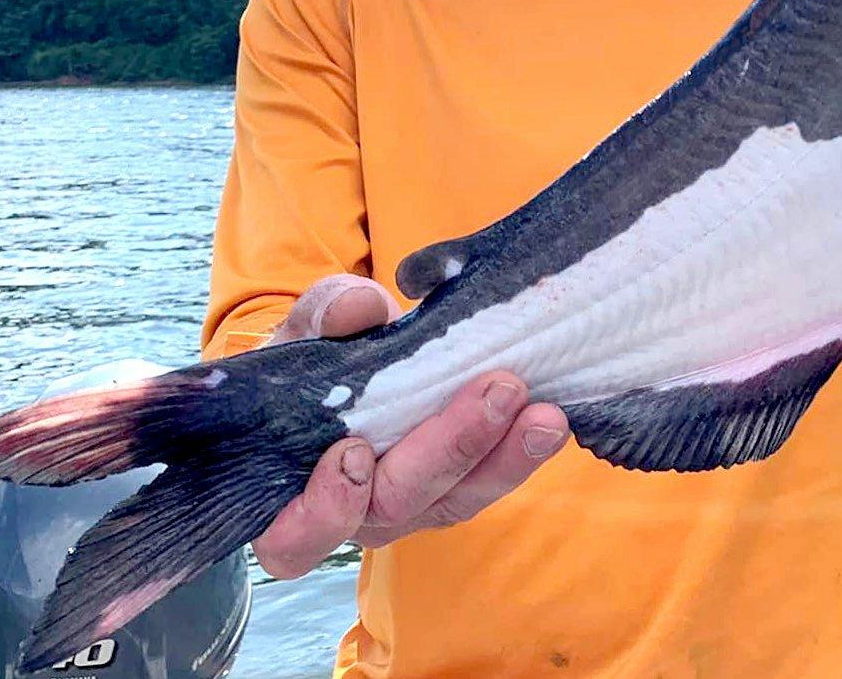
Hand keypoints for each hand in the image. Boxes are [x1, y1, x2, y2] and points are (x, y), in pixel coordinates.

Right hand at [248, 272, 569, 578]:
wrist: (351, 361)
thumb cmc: (310, 359)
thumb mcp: (306, 329)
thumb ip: (325, 314)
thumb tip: (359, 306)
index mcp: (291, 494)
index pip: (295, 536)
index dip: (324, 508)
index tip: (354, 452)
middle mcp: (354, 514)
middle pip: (398, 505)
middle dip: (449, 449)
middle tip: (495, 391)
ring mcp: (413, 504)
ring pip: (458, 500)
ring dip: (504, 457)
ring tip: (544, 414)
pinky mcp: (458, 486)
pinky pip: (490, 481)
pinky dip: (520, 450)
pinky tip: (551, 416)